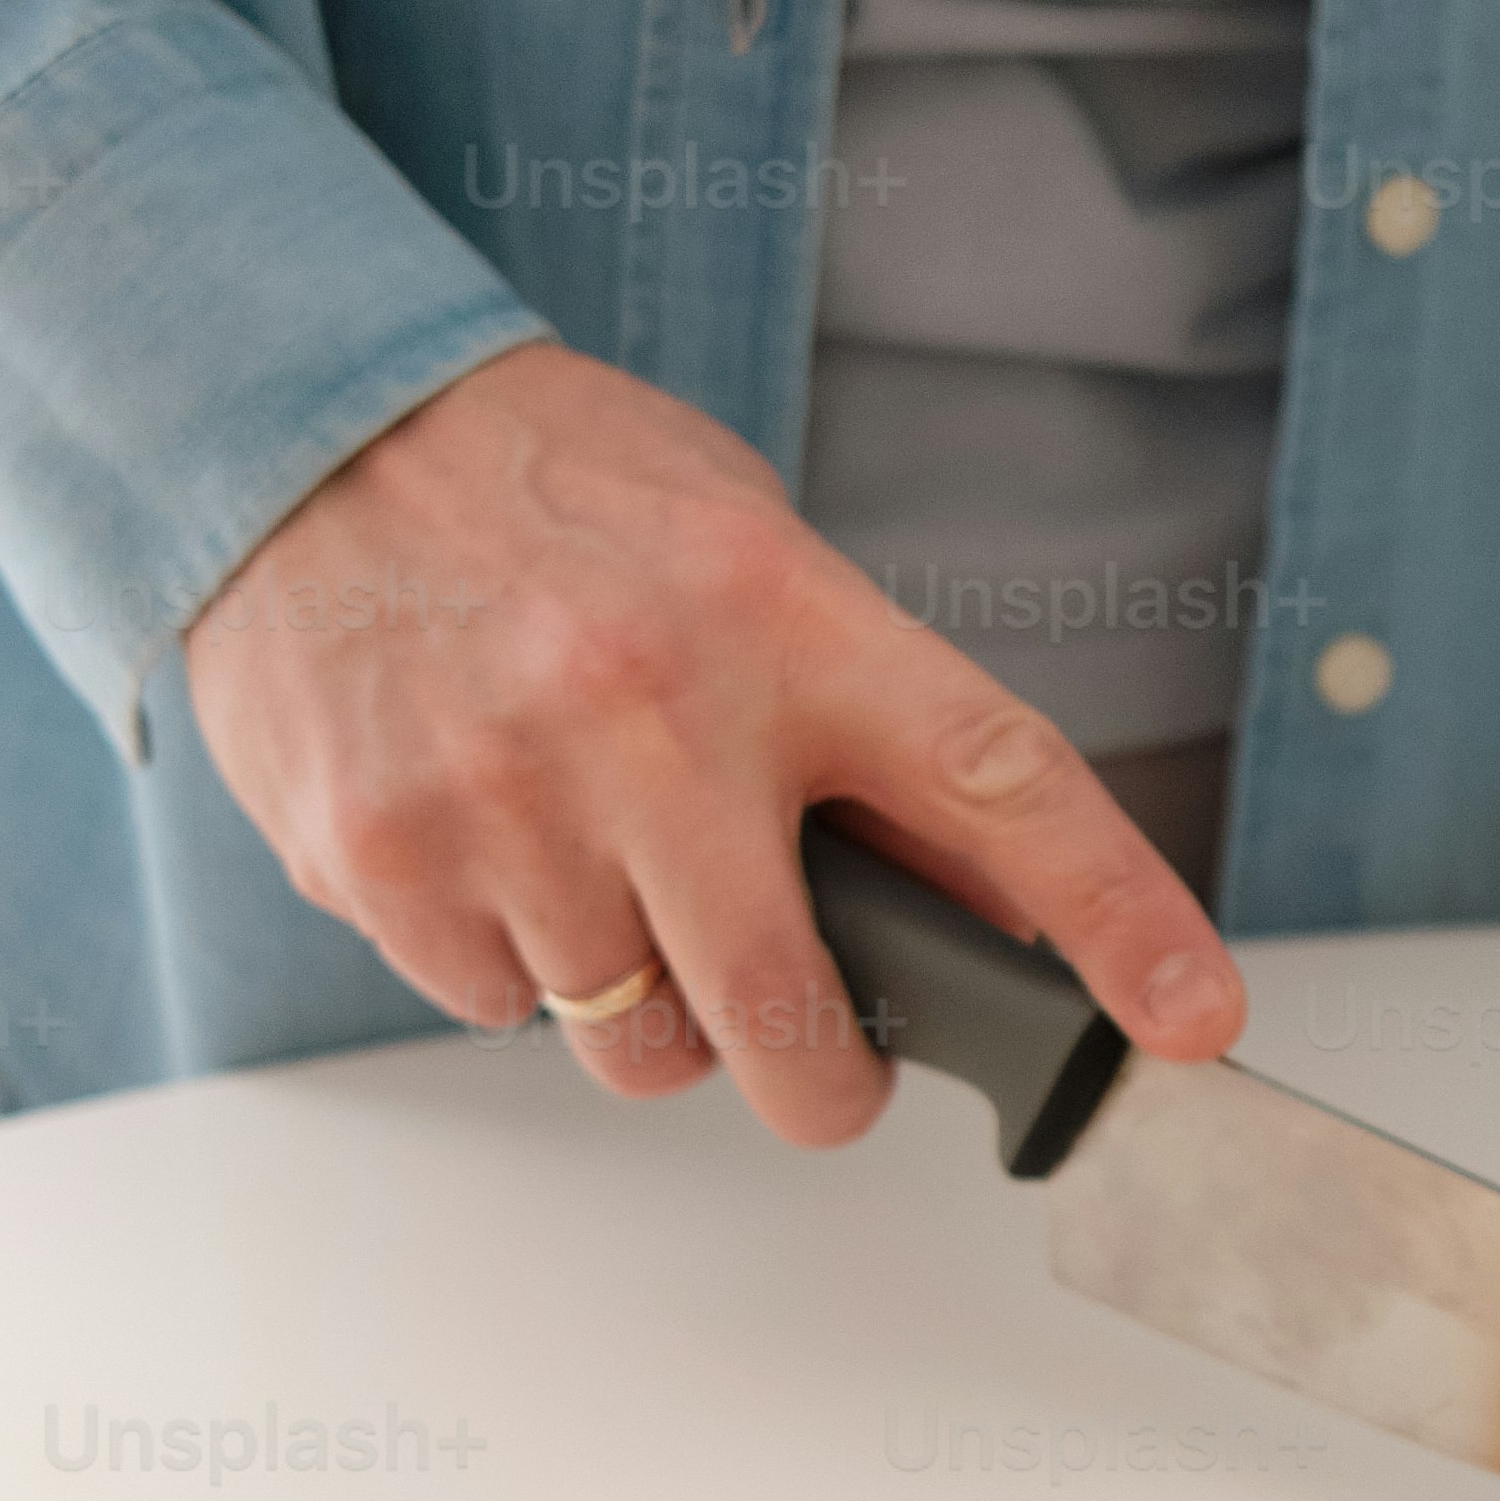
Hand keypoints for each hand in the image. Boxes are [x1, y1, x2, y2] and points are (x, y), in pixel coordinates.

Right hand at [181, 338, 1244, 1135]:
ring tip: (604, 870)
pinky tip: (492, 839)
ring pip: (638, 1050)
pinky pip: (500, 1011)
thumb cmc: (557, 497)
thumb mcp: (752, 560)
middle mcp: (652, 712)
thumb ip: (866, 732)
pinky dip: (512, 964)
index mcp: (782, 618)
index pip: (999, 785)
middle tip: (818, 1049)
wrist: (306, 417)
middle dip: (827, 1083)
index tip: (1193, 1019)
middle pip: (792, 1025)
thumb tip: (991, 915)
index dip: (1119, 918)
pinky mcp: (383, 857)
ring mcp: (507, 795)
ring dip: (648, 1010)